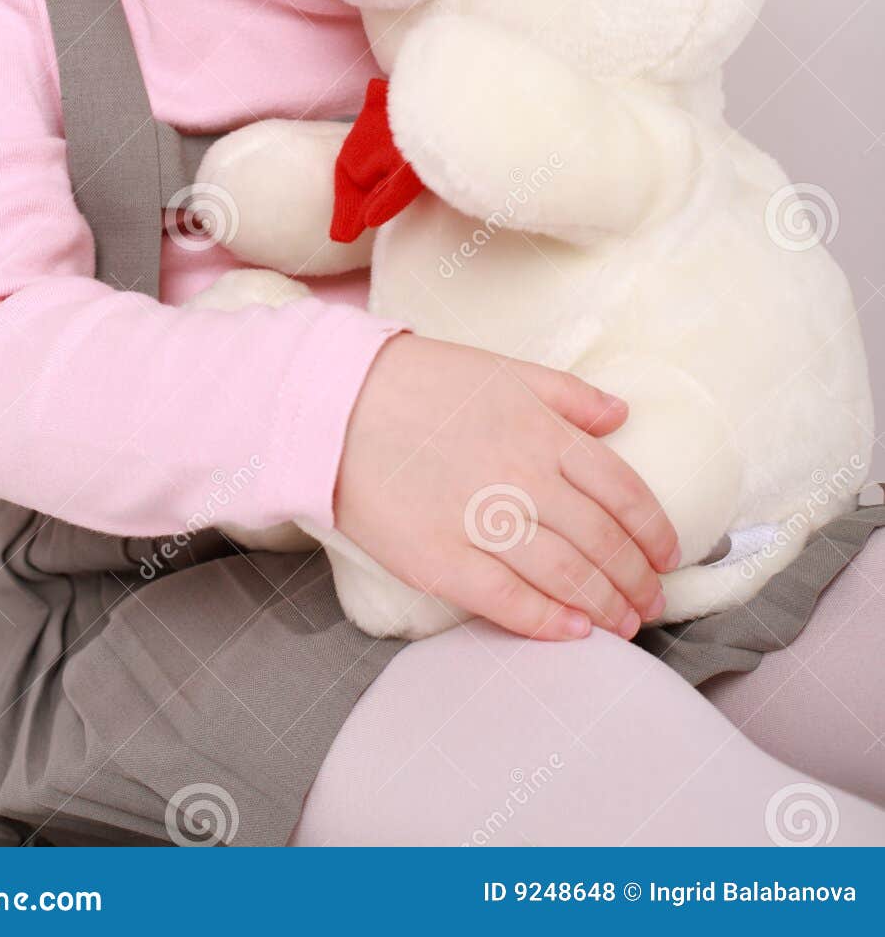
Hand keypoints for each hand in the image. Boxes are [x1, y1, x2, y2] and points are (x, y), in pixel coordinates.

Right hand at [333, 333, 680, 640]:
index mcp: (542, 431)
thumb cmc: (420, 383)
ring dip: (605, 606)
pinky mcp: (441, 559)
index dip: (653, 530)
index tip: (668, 554)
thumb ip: (567, 394)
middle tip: (651, 601)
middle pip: (602, 541)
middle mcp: (523, 478)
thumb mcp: (502, 370)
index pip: (623, 490)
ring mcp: (482, 522)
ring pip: (566, 576)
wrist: (334, 405)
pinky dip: (548, 622)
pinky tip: (573, 633)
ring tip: (624, 624)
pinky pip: (508, 600)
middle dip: (637, 578)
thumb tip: (622, 414)